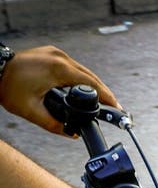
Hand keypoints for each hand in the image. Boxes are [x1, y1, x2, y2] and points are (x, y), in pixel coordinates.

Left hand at [0, 45, 118, 135]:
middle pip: (90, 76)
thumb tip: (70, 133)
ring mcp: (55, 53)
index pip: (91, 83)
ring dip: (92, 84)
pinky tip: (84, 87)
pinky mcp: (51, 53)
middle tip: (113, 106)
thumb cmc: (8, 87)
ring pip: (82, 70)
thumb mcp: (31, 111)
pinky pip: (72, 66)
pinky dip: (81, 77)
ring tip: (101, 98)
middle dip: (103, 91)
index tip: (116, 106)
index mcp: (58, 70)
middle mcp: (59, 58)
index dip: (106, 95)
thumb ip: (53, 125)